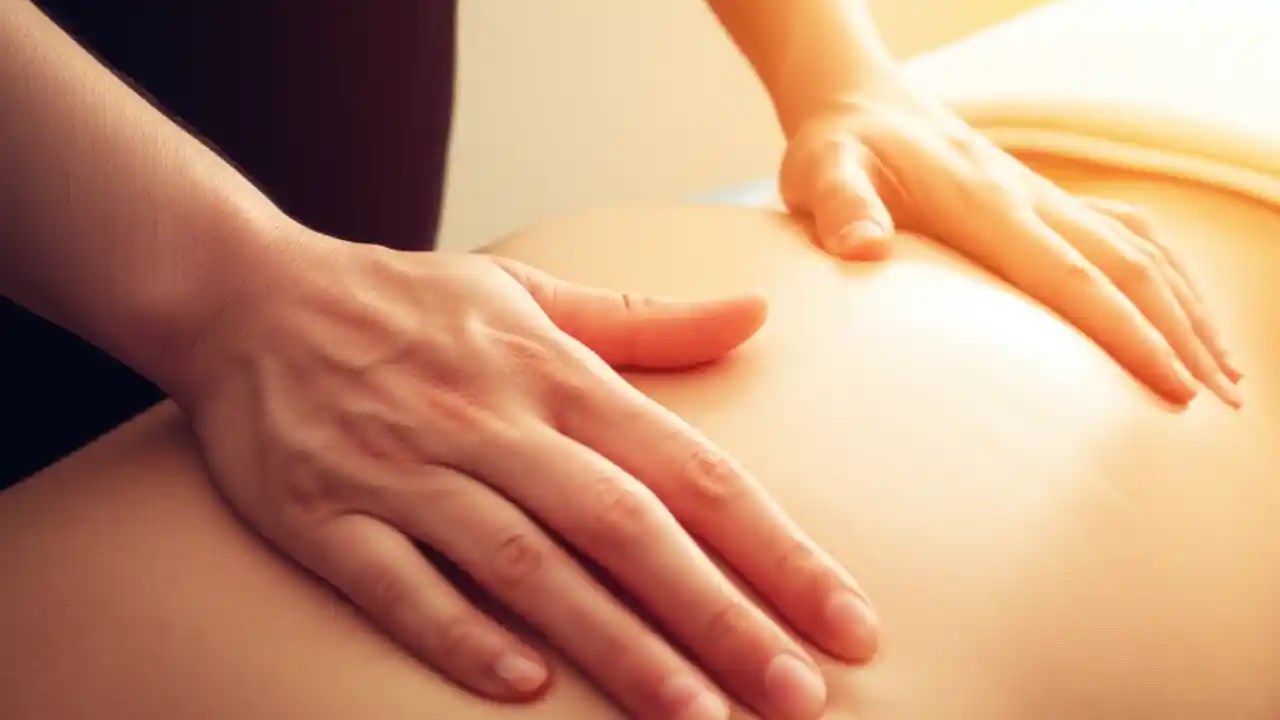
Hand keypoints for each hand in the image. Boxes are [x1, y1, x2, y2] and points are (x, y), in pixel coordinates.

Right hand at [175, 230, 875, 719]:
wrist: (246, 295)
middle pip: (626, 529)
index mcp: (554, 375)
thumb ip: (648, 320)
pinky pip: (399, 585)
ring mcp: (407, 472)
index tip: (844, 618)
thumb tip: (757, 314)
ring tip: (695, 719)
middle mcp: (493, 425)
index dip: (775, 548)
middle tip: (800, 697)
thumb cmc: (406, 303)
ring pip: (528, 568)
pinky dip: (460, 635)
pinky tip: (523, 688)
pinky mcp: (326, 516)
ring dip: (615, 647)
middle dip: (720, 617)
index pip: (689, 469)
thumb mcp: (531, 290)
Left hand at [780, 70, 1240, 407]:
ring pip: (1144, 251)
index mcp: (989, 206)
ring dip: (1190, 310)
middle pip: (1131, 269)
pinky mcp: (1046, 203)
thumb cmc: (840, 149)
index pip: (1074, 277)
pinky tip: (1183, 310)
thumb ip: (841, 207)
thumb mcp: (823, 172)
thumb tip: (862, 249)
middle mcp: (1034, 201)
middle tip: (1225, 406)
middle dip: (1183, 336)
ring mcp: (1046, 200)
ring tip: (1227, 374)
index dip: (1129, 334)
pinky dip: (1169, 275)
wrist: (860, 103)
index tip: (1177, 387)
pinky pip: (1129, 233)